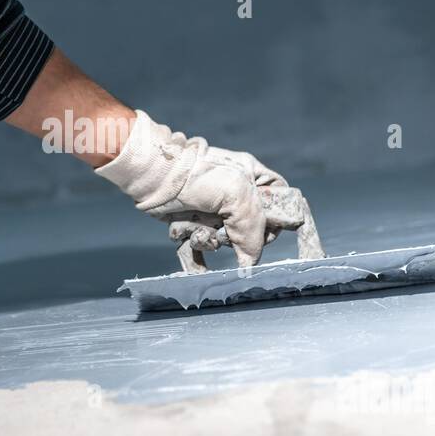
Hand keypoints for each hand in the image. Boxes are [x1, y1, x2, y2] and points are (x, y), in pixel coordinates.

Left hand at [95, 110, 291, 266]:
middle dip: (236, 236)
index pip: (281, 201)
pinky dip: (195, 250)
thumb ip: (253, 226)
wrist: (153, 176)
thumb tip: (250, 261)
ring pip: (225, 240)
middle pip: (252, 229)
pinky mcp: (193, 221)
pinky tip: (190, 248)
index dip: (278, 221)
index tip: (267, 236)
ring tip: (196, 227)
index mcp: (252, 176)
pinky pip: (202, 245)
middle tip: (223, 228)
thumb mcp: (237, 194)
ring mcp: (213, 209)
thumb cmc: (196, 174)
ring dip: (210, 239)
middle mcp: (235, 193)